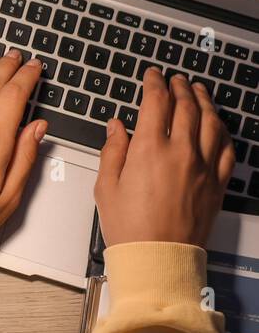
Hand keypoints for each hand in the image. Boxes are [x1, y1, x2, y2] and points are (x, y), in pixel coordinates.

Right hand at [96, 69, 232, 247]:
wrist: (158, 257)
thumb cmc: (129, 227)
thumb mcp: (106, 187)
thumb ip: (112, 151)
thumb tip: (117, 128)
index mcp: (149, 151)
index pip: (156, 103)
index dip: (154, 84)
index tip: (152, 76)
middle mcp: (180, 153)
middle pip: (186, 107)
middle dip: (180, 87)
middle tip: (175, 79)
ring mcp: (202, 167)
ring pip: (210, 122)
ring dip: (204, 101)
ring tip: (198, 91)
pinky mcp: (216, 183)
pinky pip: (225, 148)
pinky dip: (221, 130)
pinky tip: (216, 125)